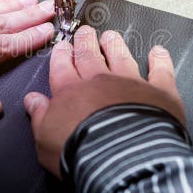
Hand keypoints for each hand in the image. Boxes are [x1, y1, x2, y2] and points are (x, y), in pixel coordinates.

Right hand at [24, 25, 184, 175]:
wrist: (121, 160)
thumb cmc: (79, 153)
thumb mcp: (45, 140)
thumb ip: (40, 116)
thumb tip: (32, 99)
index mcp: (70, 91)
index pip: (63, 67)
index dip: (62, 55)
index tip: (63, 47)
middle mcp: (99, 81)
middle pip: (90, 55)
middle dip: (86, 42)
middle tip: (85, 32)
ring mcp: (130, 83)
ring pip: (121, 57)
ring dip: (115, 45)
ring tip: (111, 36)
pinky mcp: (158, 92)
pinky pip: (160, 71)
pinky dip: (160, 60)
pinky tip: (158, 51)